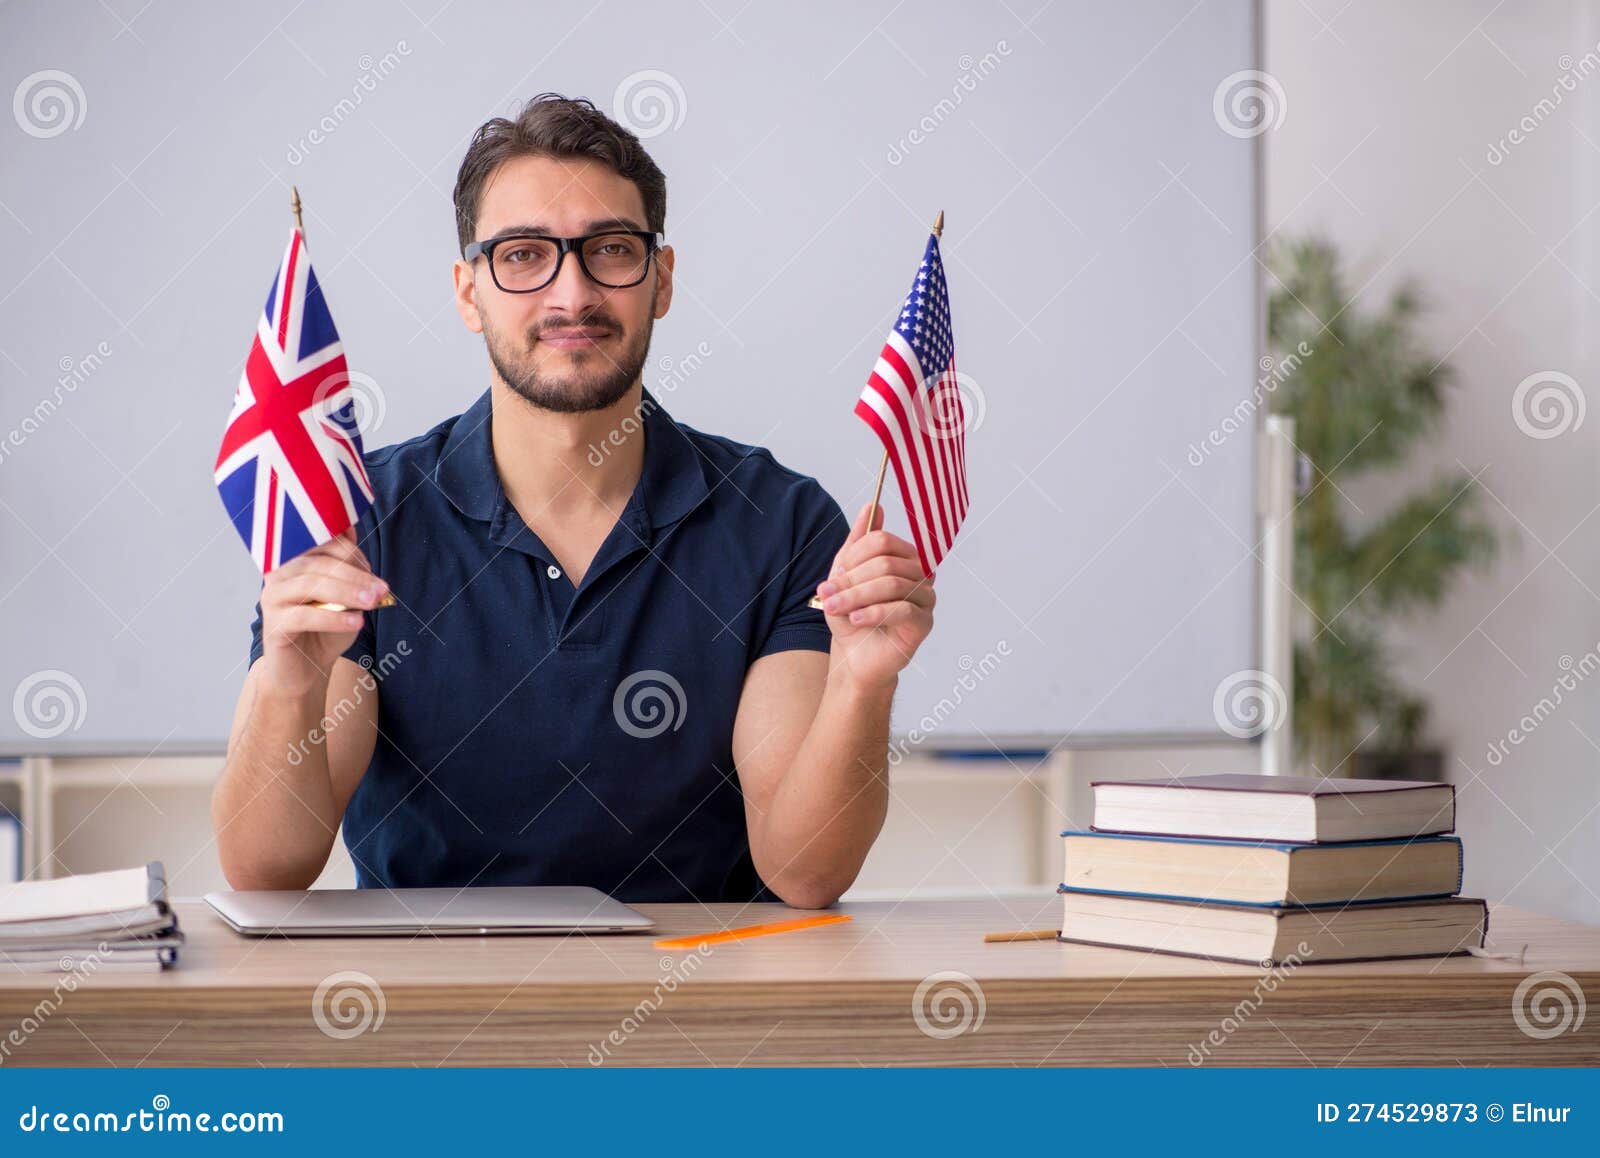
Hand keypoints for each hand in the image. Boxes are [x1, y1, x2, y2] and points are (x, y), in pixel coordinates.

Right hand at [256, 529, 387, 696]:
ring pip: (311, 585)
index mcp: (294, 559)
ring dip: (347, 592)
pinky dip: (333, 618)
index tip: (376, 574)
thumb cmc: (326, 628)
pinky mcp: (273, 625)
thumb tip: (351, 527)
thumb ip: (345, 564)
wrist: (306, 669)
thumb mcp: (344, 594)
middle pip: (318, 563)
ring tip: (372, 603)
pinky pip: (303, 616)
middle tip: (382, 590)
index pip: (321, 544)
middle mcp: (278, 574)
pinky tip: (356, 623)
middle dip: (355, 575)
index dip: (352, 554)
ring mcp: (272, 598)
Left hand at [815, 503, 935, 692]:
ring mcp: (925, 597)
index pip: (882, 541)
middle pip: (886, 563)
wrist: (854, 655)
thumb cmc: (851, 614)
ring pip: (892, 585)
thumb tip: (872, 506)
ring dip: (856, 596)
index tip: (833, 576)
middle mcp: (920, 574)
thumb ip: (858, 542)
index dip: (854, 557)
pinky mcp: (924, 622)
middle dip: (851, 579)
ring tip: (834, 608)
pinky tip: (855, 620)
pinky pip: (902, 610)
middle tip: (827, 595)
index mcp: (903, 558)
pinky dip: (873, 613)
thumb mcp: (845, 575)